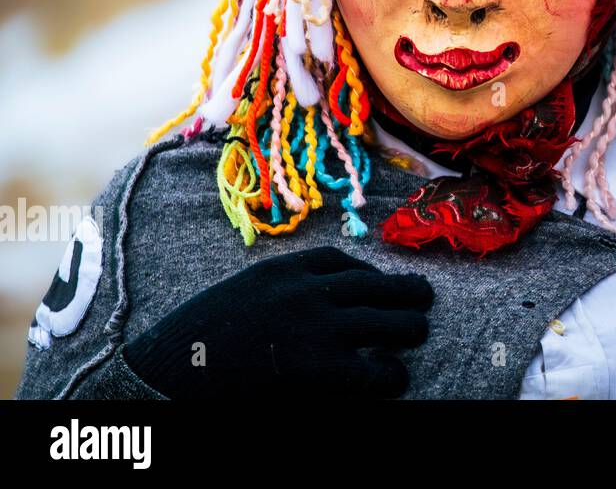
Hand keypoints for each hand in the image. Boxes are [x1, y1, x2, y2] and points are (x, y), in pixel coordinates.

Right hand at [122, 246, 431, 397]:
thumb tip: (316, 301)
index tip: (377, 282)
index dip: (366, 272)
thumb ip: (275, 294)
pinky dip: (389, 373)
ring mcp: (317, 327)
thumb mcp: (236, 298)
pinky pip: (372, 368)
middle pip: (374, 285)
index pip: (338, 261)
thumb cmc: (193, 343)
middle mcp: (307, 291)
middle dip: (404, 292)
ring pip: (385, 320)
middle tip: (424, 297)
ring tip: (420, 332)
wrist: (167, 374)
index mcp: (282, 270)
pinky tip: (395, 377)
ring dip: (409, 326)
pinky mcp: (320, 368)